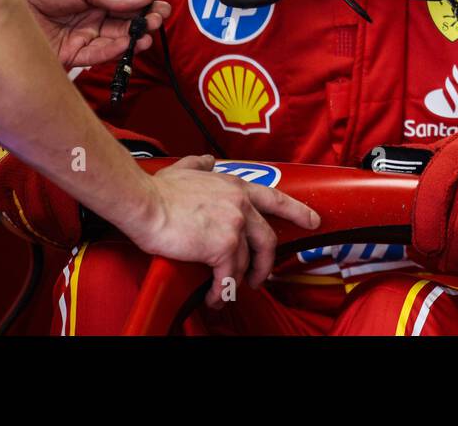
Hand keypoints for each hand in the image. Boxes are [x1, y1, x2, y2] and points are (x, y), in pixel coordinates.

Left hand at [2, 0, 168, 68]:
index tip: (161, 8)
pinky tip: (127, 43)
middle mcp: (88, 21)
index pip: (125, 7)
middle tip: (156, 21)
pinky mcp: (69, 56)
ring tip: (146, 35)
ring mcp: (79, 39)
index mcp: (92, 0)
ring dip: (132, 40)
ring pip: (113, 43)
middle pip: (123, 26)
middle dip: (142, 24)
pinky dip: (113, 51)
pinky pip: (96, 56)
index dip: (144, 8)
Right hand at [123, 156, 320, 307]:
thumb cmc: (158, 190)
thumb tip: (207, 160)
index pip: (275, 198)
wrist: (144, 202)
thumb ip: (200, 165)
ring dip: (238, 281)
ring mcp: (234, 225)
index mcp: (234, 186)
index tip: (312, 220)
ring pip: (247, 262)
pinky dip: (223, 291)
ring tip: (227, 291)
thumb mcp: (186, 169)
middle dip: (267, 263)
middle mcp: (240, 203)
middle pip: (267, 239)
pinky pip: (228, 276)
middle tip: (261, 277)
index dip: (297, 210)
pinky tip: (215, 296)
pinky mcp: (222, 246)